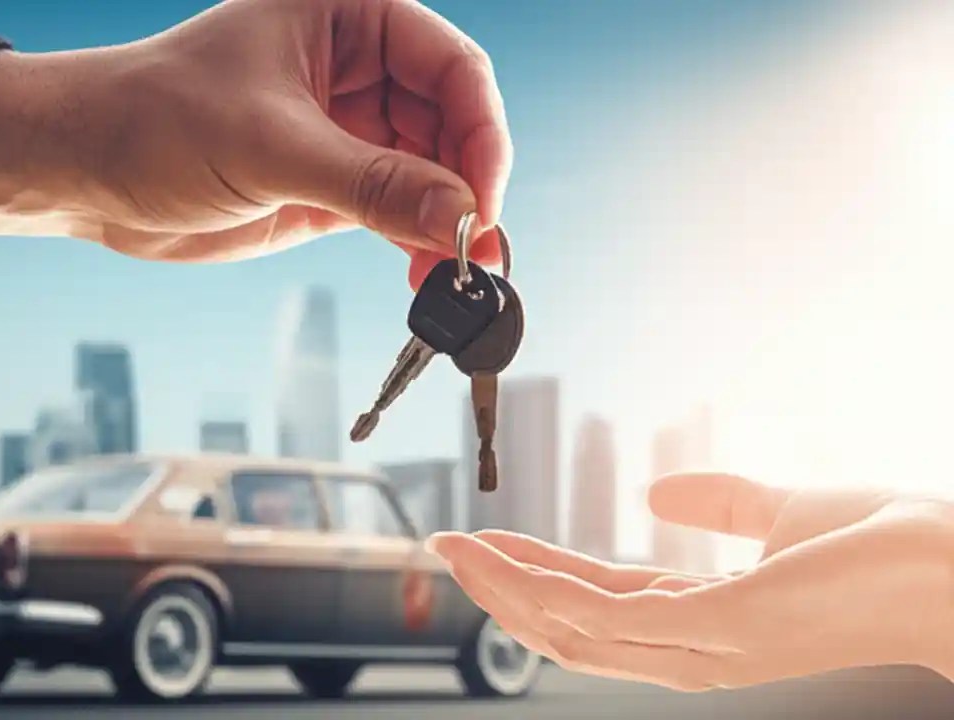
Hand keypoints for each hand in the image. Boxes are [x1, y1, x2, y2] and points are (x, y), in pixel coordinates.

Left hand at [0, 0, 511, 289]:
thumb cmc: (151, 118)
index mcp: (347, 17)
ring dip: (446, 224)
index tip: (482, 200)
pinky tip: (424, 276)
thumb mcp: (267, 143)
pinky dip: (415, 243)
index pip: (451, 67)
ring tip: (454, 276)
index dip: (479, 133)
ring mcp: (345, 128)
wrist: (85, 171)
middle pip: (451, 125)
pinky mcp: (330, 182)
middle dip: (467, 188)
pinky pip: (395, 210)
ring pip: (429, 174)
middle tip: (476, 251)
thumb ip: (369, 181)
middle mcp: (354, 67)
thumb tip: (458, 217)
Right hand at [428, 473, 953, 691]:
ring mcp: (707, 647)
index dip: (536, 574)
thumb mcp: (781, 513)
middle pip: (572, 629)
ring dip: (507, 591)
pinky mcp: (722, 627)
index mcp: (706, 621)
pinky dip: (549, 590)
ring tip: (457, 552)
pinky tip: (509, 560)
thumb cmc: (888, 548)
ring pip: (576, 631)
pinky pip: (611, 617)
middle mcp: (697, 648)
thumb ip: (721, 503)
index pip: (599, 605)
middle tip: (443, 549)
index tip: (486, 542)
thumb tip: (657, 493)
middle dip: (502, 591)